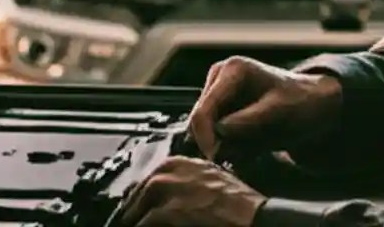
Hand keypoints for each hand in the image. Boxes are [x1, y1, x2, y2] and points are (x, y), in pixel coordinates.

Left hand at [115, 156, 265, 226]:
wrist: (251, 217)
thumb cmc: (237, 203)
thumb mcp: (209, 180)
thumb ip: (184, 183)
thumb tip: (166, 200)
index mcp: (176, 163)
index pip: (143, 184)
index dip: (140, 203)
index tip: (137, 213)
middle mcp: (166, 172)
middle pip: (134, 198)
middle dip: (134, 214)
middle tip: (133, 223)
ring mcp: (163, 191)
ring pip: (133, 214)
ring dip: (136, 222)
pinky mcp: (163, 213)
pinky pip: (140, 225)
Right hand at [189, 56, 341, 160]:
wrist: (312, 104)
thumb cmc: (300, 104)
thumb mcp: (279, 113)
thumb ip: (248, 121)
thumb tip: (218, 132)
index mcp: (233, 70)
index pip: (203, 110)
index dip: (206, 139)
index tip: (219, 160)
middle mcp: (219, 76)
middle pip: (200, 121)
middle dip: (218, 142)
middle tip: (243, 156)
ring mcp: (218, 90)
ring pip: (204, 128)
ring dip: (224, 144)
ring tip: (252, 149)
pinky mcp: (220, 105)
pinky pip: (212, 131)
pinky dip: (228, 143)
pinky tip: (249, 145)